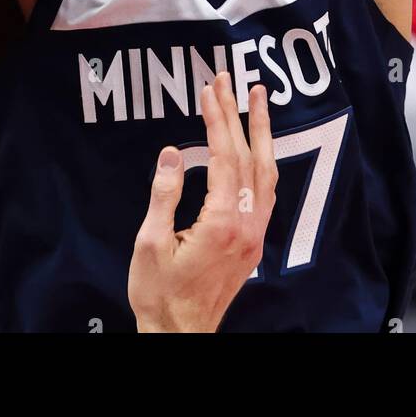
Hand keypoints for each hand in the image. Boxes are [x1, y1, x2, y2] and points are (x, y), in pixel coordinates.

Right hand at [128, 73, 276, 332]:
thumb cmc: (159, 294)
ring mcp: (254, 234)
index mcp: (222, 222)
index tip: (210, 89)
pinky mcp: (253, 242)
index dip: (218, 119)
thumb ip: (163, 196)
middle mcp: (247, 225)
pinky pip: (265, 191)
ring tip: (257, 99)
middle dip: (239, 114)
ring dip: (261, 132)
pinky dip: (263, 160)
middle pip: (248, 157)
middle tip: (230, 79)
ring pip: (266, 172)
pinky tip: (258, 147)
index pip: (225, 156)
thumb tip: (173, 152)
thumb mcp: (150, 244)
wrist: (179, 336)